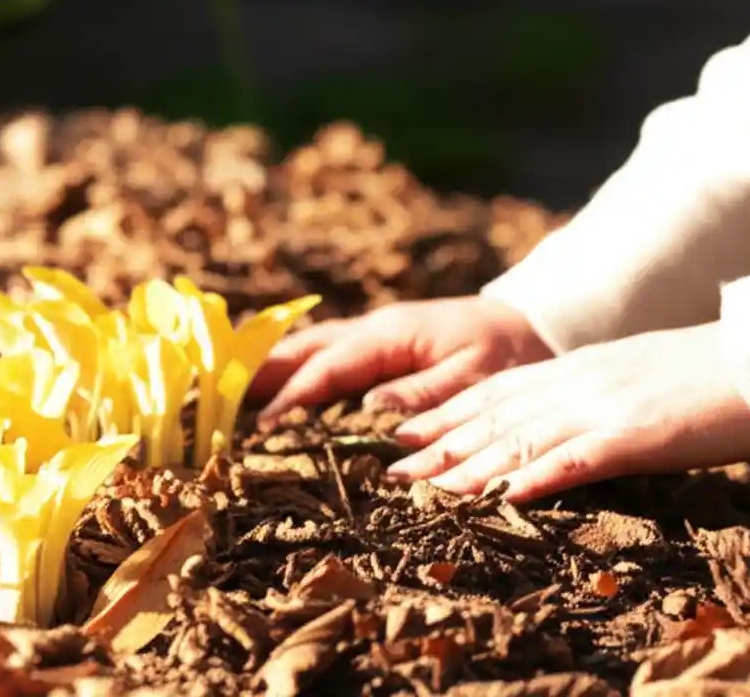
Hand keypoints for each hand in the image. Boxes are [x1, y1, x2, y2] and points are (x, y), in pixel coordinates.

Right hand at [251, 296, 555, 422]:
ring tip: (228, 392)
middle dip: (261, 372)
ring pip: (310, 347)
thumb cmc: (508, 352)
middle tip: (216, 398)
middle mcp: (376, 329)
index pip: (331, 366)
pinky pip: (327, 354)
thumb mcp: (477, 376)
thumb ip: (426, 394)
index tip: (263, 426)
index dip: (294, 395)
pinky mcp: (381, 344)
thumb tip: (373, 413)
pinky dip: (295, 367)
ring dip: (270, 367)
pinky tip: (273, 385)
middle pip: (306, 348)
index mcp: (393, 335)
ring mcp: (375, 334)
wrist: (534, 323)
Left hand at [387, 322, 749, 502]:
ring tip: (420, 491)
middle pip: (494, 416)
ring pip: (519, 438)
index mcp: (578, 370)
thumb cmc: (710, 374)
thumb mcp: (636, 378)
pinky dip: (534, 477)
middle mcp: (578, 384)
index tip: (403, 433)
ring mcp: (605, 407)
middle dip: (437, 445)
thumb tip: (562, 423)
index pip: (496, 392)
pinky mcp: (638, 433)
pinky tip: (500, 497)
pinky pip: (576, 459)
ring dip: (465, 466)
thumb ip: (593, 395)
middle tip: (387, 471)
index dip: (445, 413)